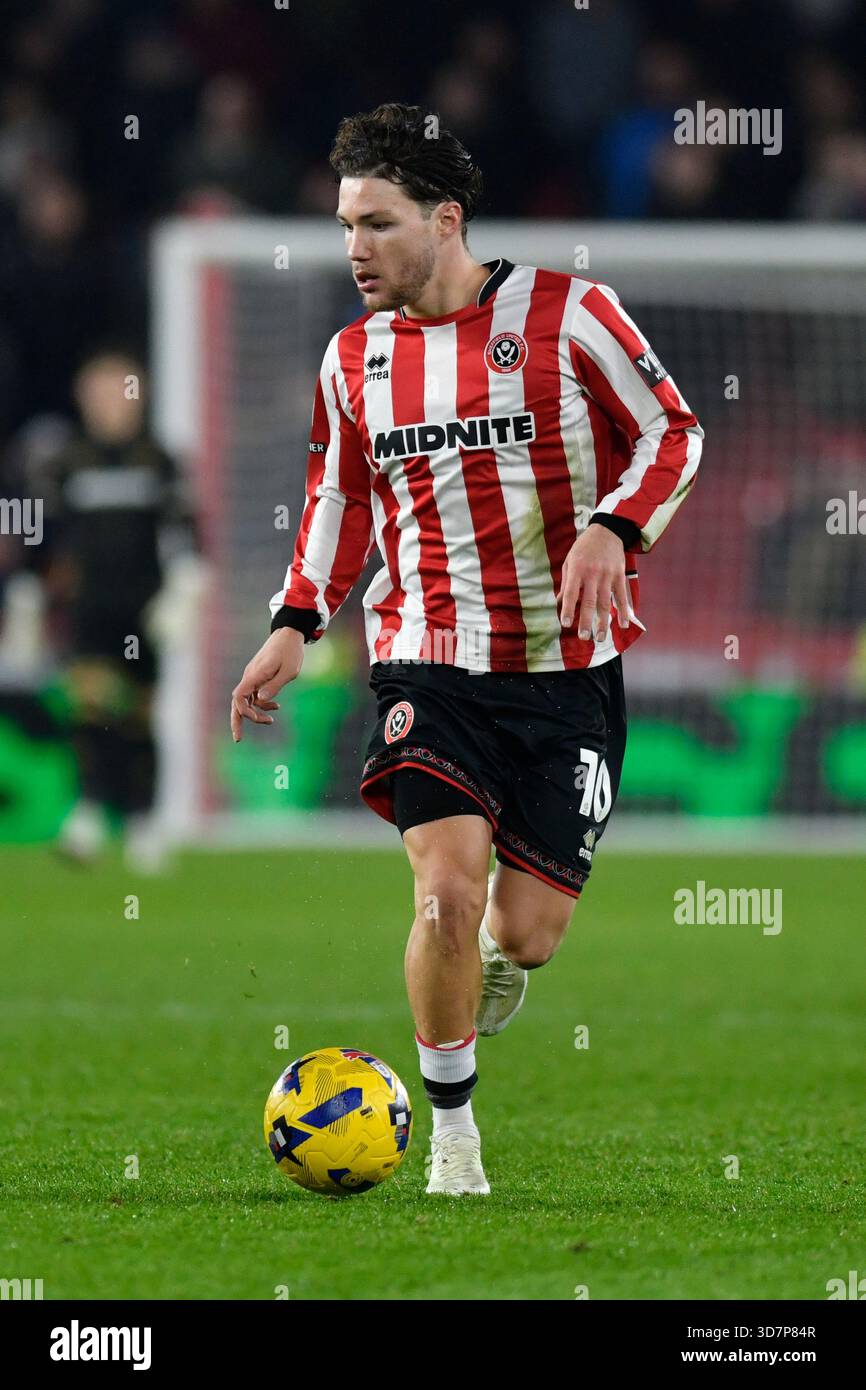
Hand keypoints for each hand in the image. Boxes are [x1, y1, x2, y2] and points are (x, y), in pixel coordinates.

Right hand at [230, 627, 304, 741]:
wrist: (289, 634)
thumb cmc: (291, 651)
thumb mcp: (289, 671)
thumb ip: (275, 685)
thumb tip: (261, 700)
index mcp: (254, 675)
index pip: (238, 697)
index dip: (243, 711)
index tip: (255, 719)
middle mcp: (250, 677)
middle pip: (237, 702)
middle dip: (237, 720)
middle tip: (238, 739)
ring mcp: (253, 677)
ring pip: (246, 700)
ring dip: (256, 712)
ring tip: (271, 721)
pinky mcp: (258, 676)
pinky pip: (255, 694)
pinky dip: (262, 703)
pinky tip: (275, 706)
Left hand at [556, 524, 631, 642]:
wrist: (608, 530)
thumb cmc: (584, 547)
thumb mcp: (570, 560)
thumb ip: (566, 582)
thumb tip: (558, 602)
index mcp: (577, 569)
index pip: (571, 593)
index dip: (567, 609)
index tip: (566, 624)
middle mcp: (592, 573)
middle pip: (589, 601)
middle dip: (586, 621)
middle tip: (584, 637)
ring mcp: (608, 575)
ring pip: (606, 602)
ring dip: (604, 622)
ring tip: (601, 638)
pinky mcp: (620, 575)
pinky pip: (622, 596)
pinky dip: (623, 611)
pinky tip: (624, 624)